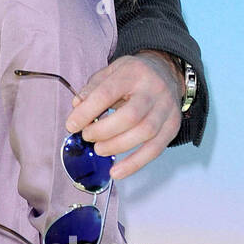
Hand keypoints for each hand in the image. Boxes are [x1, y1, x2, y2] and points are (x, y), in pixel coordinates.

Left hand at [64, 51, 183, 180]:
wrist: (166, 72)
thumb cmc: (133, 75)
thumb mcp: (110, 72)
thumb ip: (92, 89)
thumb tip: (77, 107)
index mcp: (133, 73)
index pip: (107, 93)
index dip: (86, 112)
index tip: (71, 125)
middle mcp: (154, 90)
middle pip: (130, 116)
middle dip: (103, 131)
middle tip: (87, 136)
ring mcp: (166, 109)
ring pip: (144, 133)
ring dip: (117, 146)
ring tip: (99, 149)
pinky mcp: (172, 126)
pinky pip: (155, 150)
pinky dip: (135, 164)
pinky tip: (117, 172)